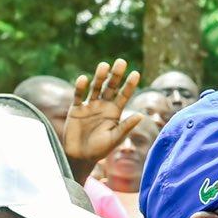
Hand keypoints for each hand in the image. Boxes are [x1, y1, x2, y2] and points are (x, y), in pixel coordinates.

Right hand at [63, 59, 145, 176]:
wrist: (81, 156)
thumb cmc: (100, 149)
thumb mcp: (116, 138)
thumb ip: (126, 126)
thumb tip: (141, 115)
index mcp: (115, 112)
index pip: (124, 95)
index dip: (129, 85)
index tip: (136, 73)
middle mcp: (103, 106)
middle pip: (110, 87)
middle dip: (116, 75)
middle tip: (121, 61)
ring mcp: (89, 106)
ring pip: (95, 88)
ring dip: (99, 77)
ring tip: (104, 65)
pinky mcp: (76, 109)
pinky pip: (78, 96)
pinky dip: (80, 88)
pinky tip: (84, 78)